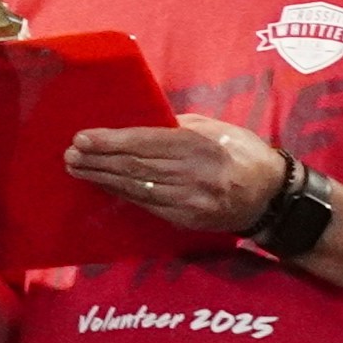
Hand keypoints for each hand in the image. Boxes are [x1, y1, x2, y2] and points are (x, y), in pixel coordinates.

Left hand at [67, 110, 290, 235]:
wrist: (271, 197)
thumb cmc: (242, 152)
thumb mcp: (215, 128)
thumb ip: (179, 126)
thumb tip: (140, 123)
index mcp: (200, 147)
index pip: (145, 143)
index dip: (111, 142)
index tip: (83, 138)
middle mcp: (192, 176)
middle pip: (135, 166)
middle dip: (98, 161)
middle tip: (70, 154)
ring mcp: (189, 201)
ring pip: (136, 188)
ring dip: (102, 179)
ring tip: (77, 169)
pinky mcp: (186, 220)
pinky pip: (147, 204)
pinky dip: (122, 193)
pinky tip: (104, 185)